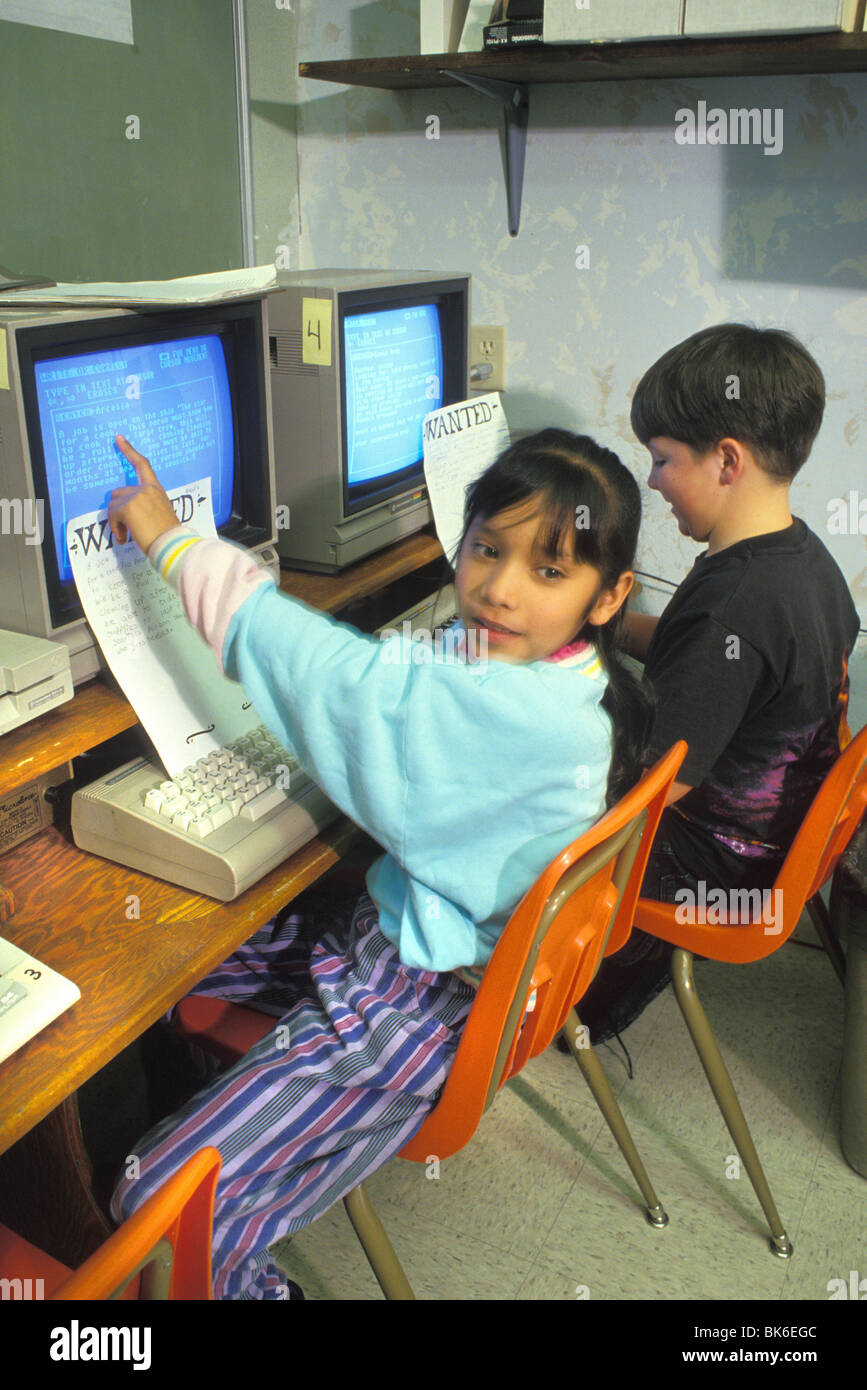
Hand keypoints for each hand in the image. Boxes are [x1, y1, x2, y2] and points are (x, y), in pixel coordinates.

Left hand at [108, 436, 180, 553]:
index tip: (118, 438)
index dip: (129, 450)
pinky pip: (112, 515)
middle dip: (118, 510)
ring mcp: (137, 496)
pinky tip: (124, 538)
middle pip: (118, 492)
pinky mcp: (128, 507)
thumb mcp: (160, 514)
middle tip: (126, 528)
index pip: (142, 464)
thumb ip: (145, 506)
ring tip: (127, 534)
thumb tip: (124, 513)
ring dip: (116, 521)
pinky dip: (115, 528)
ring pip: (113, 505)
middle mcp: (146, 489)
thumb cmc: (168, 536)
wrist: (172, 545)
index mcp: (156, 489)